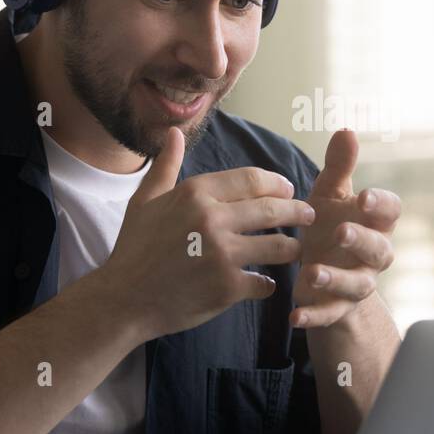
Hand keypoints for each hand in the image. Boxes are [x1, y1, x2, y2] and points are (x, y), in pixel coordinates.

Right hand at [100, 126, 316, 336]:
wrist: (123, 300)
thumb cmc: (134, 249)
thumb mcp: (144, 202)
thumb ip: (166, 166)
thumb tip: (173, 133)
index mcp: (195, 193)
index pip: (252, 179)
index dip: (277, 184)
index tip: (289, 191)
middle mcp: (212, 218)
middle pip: (272, 209)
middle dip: (298, 211)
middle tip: (309, 215)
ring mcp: (222, 253)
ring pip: (278, 245)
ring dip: (292, 248)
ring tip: (297, 249)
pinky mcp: (228, 287)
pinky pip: (265, 283)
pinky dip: (268, 284)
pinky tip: (266, 283)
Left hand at [290, 128, 400, 328]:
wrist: (323, 275)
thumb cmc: (328, 225)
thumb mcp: (330, 196)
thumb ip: (339, 167)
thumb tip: (347, 129)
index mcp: (375, 222)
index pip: (390, 210)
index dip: (380, 204)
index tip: (364, 197)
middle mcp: (373, 255)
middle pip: (379, 249)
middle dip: (361, 240)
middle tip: (340, 231)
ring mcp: (357, 283)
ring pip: (357, 285)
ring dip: (336, 279)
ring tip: (311, 273)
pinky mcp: (337, 308)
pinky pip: (330, 314)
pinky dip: (314, 316)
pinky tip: (294, 316)